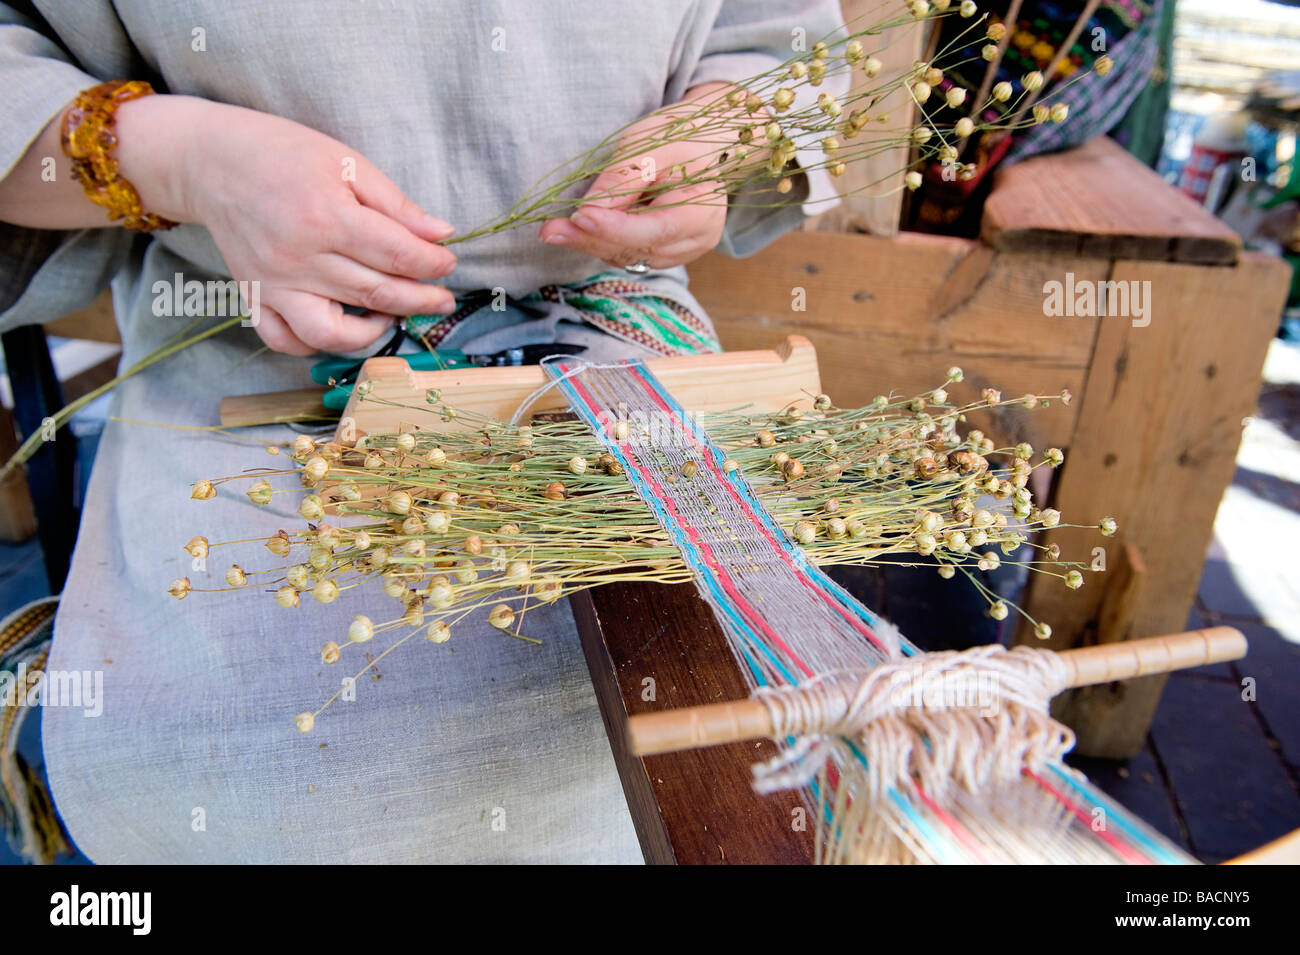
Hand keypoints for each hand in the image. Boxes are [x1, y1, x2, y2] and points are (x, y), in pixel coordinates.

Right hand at [117, 96, 456, 354]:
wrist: (210, 160)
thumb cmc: (283, 153)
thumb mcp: (346, 163)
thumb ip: (395, 204)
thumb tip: (441, 234)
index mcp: (326, 217)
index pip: (397, 254)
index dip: (432, 264)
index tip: (448, 263)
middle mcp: (298, 258)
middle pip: (375, 293)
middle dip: (420, 300)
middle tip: (442, 300)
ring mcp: (274, 284)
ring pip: (333, 332)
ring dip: (373, 331)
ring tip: (393, 314)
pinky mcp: (253, 296)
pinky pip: (285, 340)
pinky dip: (315, 344)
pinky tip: (342, 326)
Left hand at [538, 83, 733, 270]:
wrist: (699, 145)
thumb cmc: (678, 137)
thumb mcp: (650, 145)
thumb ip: (622, 179)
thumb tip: (588, 211)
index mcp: (703, 209)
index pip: (655, 230)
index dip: (614, 228)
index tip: (578, 217)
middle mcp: (697, 239)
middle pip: (638, 249)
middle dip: (591, 238)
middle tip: (549, 229)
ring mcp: (683, 251)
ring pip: (629, 257)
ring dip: (591, 243)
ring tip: (555, 229)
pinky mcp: (666, 253)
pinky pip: (629, 255)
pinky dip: (602, 243)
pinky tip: (579, 229)